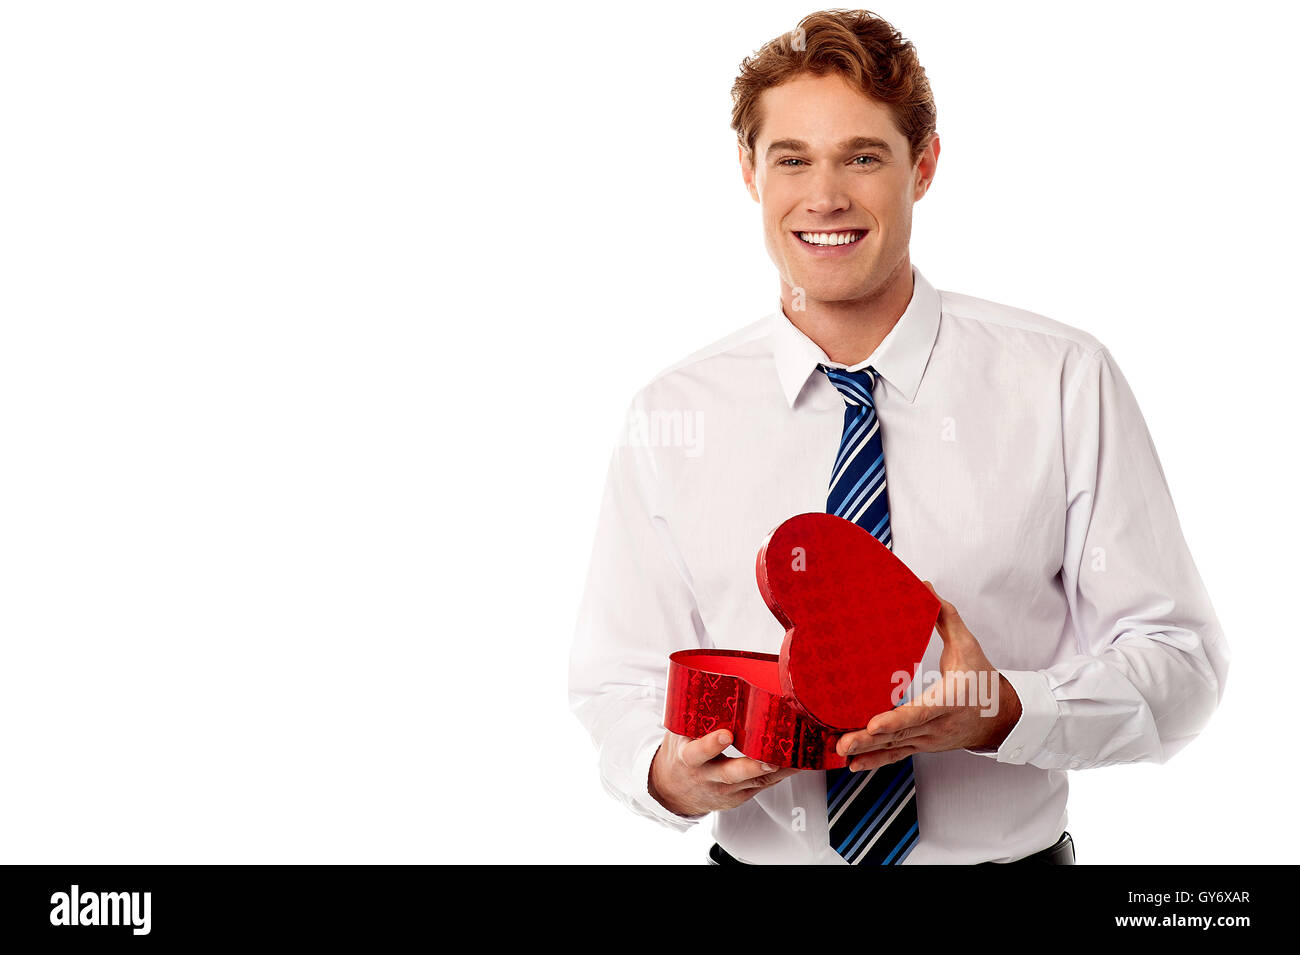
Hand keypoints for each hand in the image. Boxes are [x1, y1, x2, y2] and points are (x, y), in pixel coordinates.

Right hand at [648, 729, 801, 816]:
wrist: (674, 791)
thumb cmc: (683, 755)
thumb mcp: (679, 735)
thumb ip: (695, 717)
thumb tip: (716, 684)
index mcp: (688, 759)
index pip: (698, 753)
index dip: (711, 745)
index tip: (726, 735)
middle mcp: (707, 776)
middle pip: (731, 775)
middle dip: (751, 767)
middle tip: (770, 760)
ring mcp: (725, 790)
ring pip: (754, 781)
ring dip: (777, 770)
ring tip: (795, 758)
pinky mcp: (740, 796)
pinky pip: (763, 785)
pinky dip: (781, 774)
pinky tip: (796, 763)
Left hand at [835, 581, 1022, 771]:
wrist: (1002, 716)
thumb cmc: (983, 679)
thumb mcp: (969, 645)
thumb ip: (946, 616)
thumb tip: (925, 587)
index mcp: (950, 699)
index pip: (921, 712)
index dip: (897, 719)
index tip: (874, 724)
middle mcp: (939, 725)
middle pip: (902, 734)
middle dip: (870, 740)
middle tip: (844, 743)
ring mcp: (930, 739)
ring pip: (897, 747)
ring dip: (868, 752)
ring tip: (842, 752)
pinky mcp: (923, 745)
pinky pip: (898, 755)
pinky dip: (876, 761)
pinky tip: (854, 765)